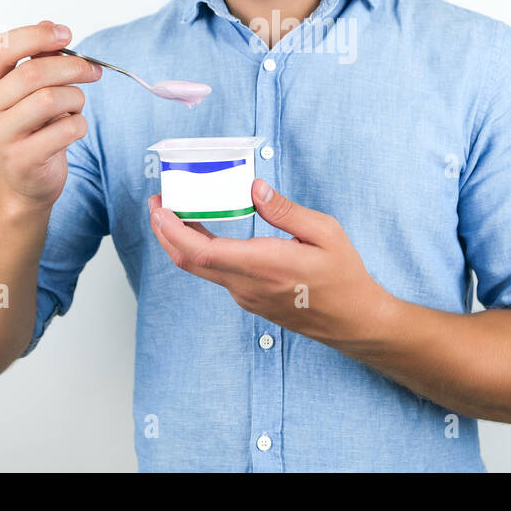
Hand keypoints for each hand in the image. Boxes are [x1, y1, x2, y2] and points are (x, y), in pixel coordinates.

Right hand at [0, 20, 101, 209]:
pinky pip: (65, 129)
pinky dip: (79, 124)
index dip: (35, 36)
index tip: (66, 34)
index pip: (1, 47)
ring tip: (75, 106)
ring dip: (75, 99)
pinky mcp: (22, 158)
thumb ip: (39, 57)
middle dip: (71, 67)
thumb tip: (51, 26)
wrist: (27, 180)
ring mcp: (0, 135)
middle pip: (32, 73)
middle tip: (93, 70)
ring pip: (50, 100)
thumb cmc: (32, 128)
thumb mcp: (31, 90)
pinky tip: (73, 128)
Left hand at [147, 178, 393, 346]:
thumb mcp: (325, 233)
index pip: (203, 253)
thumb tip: (254, 188)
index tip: (159, 209)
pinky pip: (216, 274)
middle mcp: (247, 286)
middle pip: (190, 262)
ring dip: (182, 241)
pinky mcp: (250, 300)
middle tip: (156, 203)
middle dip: (165, 232)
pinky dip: (200, 251)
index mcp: (264, 266)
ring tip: (176, 211)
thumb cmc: (343, 277)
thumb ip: (285, 211)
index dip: (173, 231)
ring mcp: (246, 296)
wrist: (353, 321)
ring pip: (201, 269)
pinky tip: (204, 232)